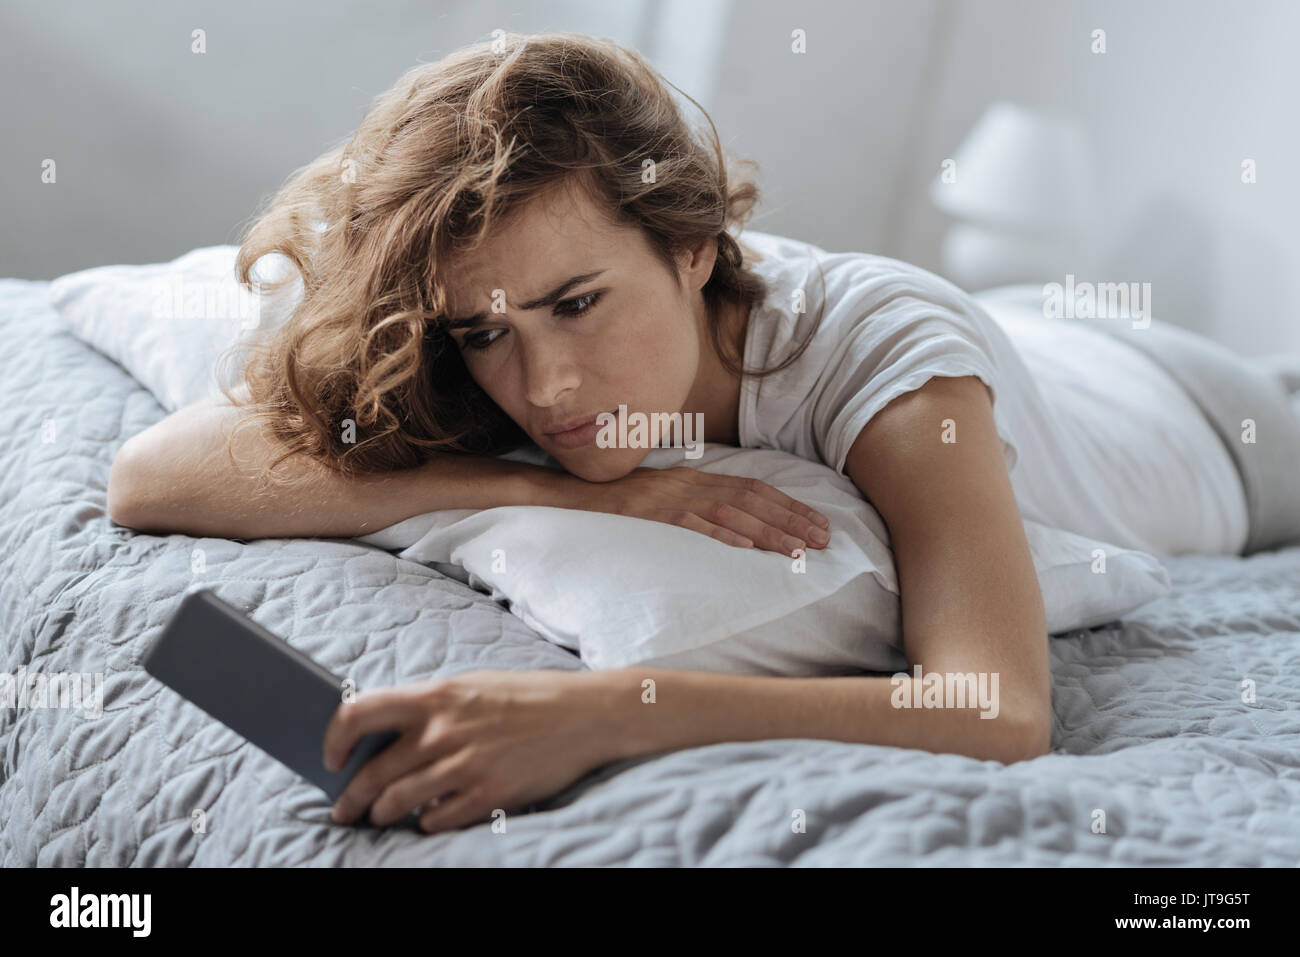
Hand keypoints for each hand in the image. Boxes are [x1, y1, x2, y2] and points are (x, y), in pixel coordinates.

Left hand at [322, 669, 609, 832]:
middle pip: (373, 772)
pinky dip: (424, 823)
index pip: (359, 712)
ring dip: (380, 815)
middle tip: (343, 809)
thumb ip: (428, 707)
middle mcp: (443, 732)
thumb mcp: (470, 686)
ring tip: (379, 817)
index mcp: (435, 697)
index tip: (330, 757)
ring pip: (397, 803)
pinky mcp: (487, 795)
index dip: (333, 738)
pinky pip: (435, 820)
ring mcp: (464, 766)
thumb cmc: (525, 697)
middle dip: (350, 798)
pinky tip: (426, 819)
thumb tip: (383, 734)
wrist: (582, 715)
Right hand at [565, 466, 831, 556]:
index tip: (819, 524)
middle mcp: (692, 485)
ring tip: (798, 550)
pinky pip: (693, 525)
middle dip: (791, 521)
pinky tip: (747, 549)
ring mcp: (674, 499)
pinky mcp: (654, 515)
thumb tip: (738, 528)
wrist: (579, 492)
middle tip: (823, 540)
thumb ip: (700, 504)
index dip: (790, 507)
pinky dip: (722, 536)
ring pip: (731, 514)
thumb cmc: (624, 499)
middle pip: (752, 501)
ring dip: (768, 532)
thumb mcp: (668, 496)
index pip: (755, 490)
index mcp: (698, 479)